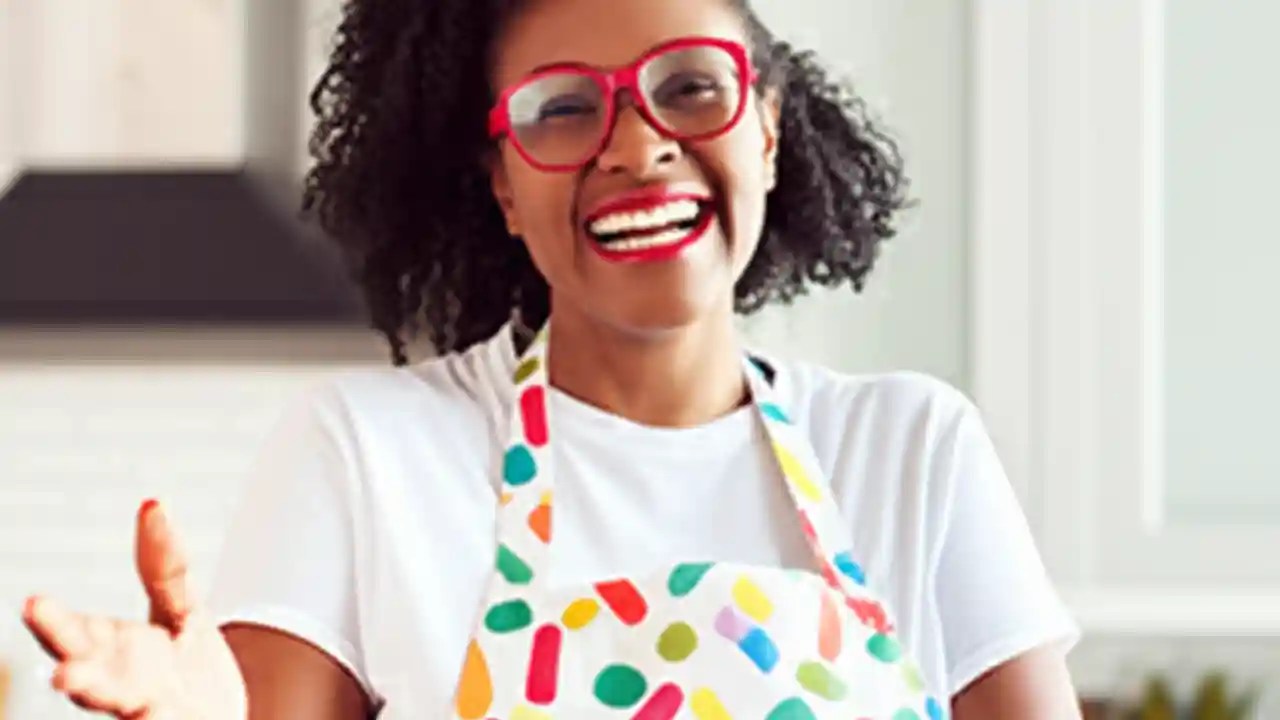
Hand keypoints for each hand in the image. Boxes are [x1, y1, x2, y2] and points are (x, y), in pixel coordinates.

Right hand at [22, 500, 246, 719]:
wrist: (225, 716)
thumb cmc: (189, 666)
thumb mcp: (181, 609)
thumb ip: (164, 568)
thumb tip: (153, 503)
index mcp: (109, 651)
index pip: (72, 634)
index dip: (52, 621)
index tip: (33, 602)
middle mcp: (118, 685)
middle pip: (87, 678)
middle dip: (72, 672)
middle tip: (60, 669)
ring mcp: (144, 712)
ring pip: (117, 705)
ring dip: (99, 696)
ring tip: (73, 684)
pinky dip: (160, 719)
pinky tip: (164, 711)